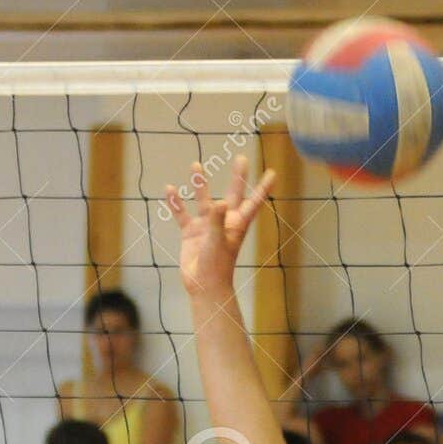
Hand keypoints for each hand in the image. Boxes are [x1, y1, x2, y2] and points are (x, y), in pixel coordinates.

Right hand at [165, 156, 275, 297]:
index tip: (272, 172)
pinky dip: (176, 202)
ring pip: (203, 199)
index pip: (252, 201)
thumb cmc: (216, 267)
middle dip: (237, 177)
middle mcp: (223, 221)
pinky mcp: (191, 232)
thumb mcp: (218, 242)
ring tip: (196, 164)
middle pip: (232, 194)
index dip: (262, 188)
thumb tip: (218, 202)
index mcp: (236, 224)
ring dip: (200, 184)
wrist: (203, 286)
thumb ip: (217, 222)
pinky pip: (182, 213)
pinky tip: (170, 189)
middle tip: (241, 157)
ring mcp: (207, 226)